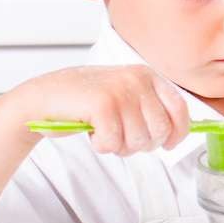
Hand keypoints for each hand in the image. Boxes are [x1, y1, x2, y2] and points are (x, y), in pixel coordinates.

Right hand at [19, 66, 191, 155]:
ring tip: (104, 133)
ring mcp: (121, 90)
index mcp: (148, 76)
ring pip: (138, 140)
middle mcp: (138, 79)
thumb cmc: (85, 102)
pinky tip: (92, 133)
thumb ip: (149, 109)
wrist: (44, 97)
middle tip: (121, 139)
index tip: (168, 145)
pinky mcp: (103, 104)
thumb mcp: (125, 96)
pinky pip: (114, 142)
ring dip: (119, 146)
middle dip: (141, 144)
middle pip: (159, 130)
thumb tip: (176, 133)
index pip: (179, 109)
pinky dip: (102, 146)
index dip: (178, 132)